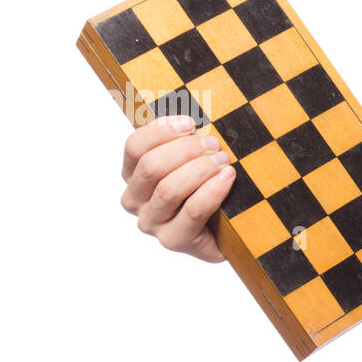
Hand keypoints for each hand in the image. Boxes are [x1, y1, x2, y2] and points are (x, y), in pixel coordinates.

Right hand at [121, 115, 235, 261]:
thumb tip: (190, 121)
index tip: (191, 123)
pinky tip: (228, 177)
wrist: (227, 232)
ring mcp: (152, 223)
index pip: (135, 147)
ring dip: (200, 169)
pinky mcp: (173, 240)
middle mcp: (135, 200)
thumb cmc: (207, 190)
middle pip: (151, 166)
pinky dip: (212, 190)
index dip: (162, 130)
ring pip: (169, 189)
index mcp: (133, 175)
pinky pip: (192, 210)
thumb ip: (183, 142)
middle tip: (214, 145)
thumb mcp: (191, 161)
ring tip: (224, 161)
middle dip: (186, 150)